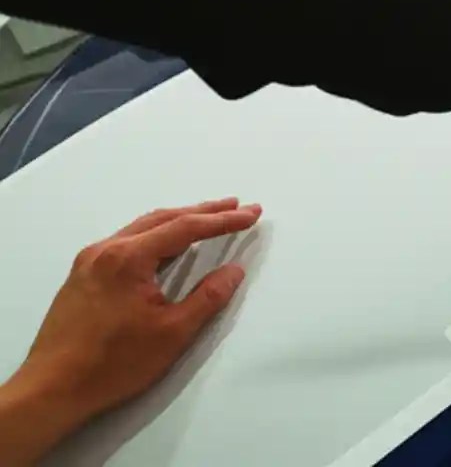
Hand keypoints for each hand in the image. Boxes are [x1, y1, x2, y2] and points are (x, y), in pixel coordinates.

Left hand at [0, 198, 259, 463]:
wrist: (53, 389)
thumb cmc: (114, 363)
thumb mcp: (173, 333)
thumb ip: (208, 297)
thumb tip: (234, 270)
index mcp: (128, 258)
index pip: (185, 228)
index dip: (222, 220)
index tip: (251, 214)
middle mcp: (105, 250)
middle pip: (162, 219)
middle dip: (203, 212)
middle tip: (237, 206)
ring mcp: (89, 261)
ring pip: (142, 228)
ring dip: (178, 221)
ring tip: (209, 218)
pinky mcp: (82, 276)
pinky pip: (126, 242)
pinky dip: (155, 236)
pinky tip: (168, 245)